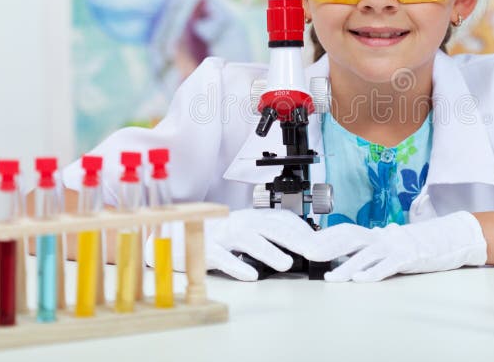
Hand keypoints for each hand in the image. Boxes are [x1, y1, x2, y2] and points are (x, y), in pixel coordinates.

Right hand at [145, 208, 319, 280]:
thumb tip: (297, 248)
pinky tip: (250, 275)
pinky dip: (236, 265)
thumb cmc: (213, 236)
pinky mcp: (204, 249)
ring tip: (285, 263)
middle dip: (293, 238)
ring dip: (268, 250)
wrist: (174, 235)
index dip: (301, 229)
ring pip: (247, 239)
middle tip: (313, 251)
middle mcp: (238, 222)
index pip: (281, 219)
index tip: (318, 242)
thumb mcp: (242, 233)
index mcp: (250, 217)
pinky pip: (221, 257)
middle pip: (269, 226)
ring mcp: (221, 234)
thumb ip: (266, 237)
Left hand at [315, 211, 487, 281]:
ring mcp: (396, 246)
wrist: (448, 238)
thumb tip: (350, 247)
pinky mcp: (408, 257)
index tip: (311, 245)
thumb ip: (372, 245)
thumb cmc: (418, 243)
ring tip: (333, 278)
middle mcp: (384, 236)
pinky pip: (388, 266)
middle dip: (330, 248)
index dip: (328, 238)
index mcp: (378, 233)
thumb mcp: (391, 241)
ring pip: (367, 255)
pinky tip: (361, 279)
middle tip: (312, 257)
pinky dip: (373, 273)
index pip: (347, 231)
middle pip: (352, 238)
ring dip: (347, 267)